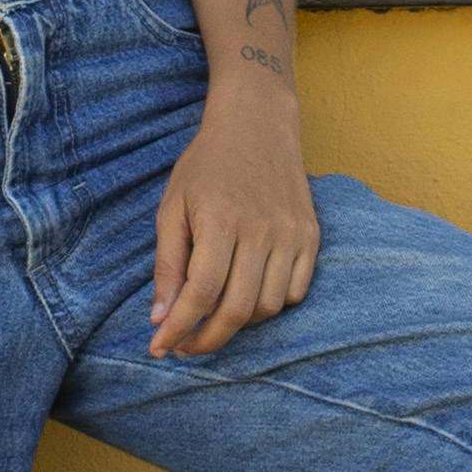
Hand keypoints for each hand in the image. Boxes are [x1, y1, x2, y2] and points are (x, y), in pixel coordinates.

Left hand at [149, 93, 319, 357]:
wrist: (258, 123)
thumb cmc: (206, 165)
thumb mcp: (173, 207)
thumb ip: (168, 264)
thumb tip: (160, 318)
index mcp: (220, 221)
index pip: (200, 293)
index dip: (179, 328)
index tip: (160, 348)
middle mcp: (261, 231)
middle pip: (237, 310)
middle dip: (206, 340)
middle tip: (185, 346)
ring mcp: (291, 235)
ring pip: (268, 307)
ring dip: (238, 324)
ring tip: (214, 316)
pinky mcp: (311, 236)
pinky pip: (296, 292)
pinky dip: (271, 305)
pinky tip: (248, 295)